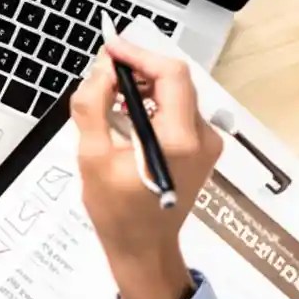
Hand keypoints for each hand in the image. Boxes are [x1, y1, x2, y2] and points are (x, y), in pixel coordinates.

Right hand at [70, 37, 221, 298]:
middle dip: (139, 69)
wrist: (143, 248)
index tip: (110, 50)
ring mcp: (206, 144)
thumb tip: (101, 71)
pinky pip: (178, 111)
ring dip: (144, 85)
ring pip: (177, 94)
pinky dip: (153, 103)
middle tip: (104, 72)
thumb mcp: (92, 158)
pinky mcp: (202, 149)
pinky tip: (126, 113)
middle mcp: (202, 138)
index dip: (139, 55)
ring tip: (110, 94)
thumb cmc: (116, 211)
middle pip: (175, 81)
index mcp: (178, 140)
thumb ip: (93, 107)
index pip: (170, 75)